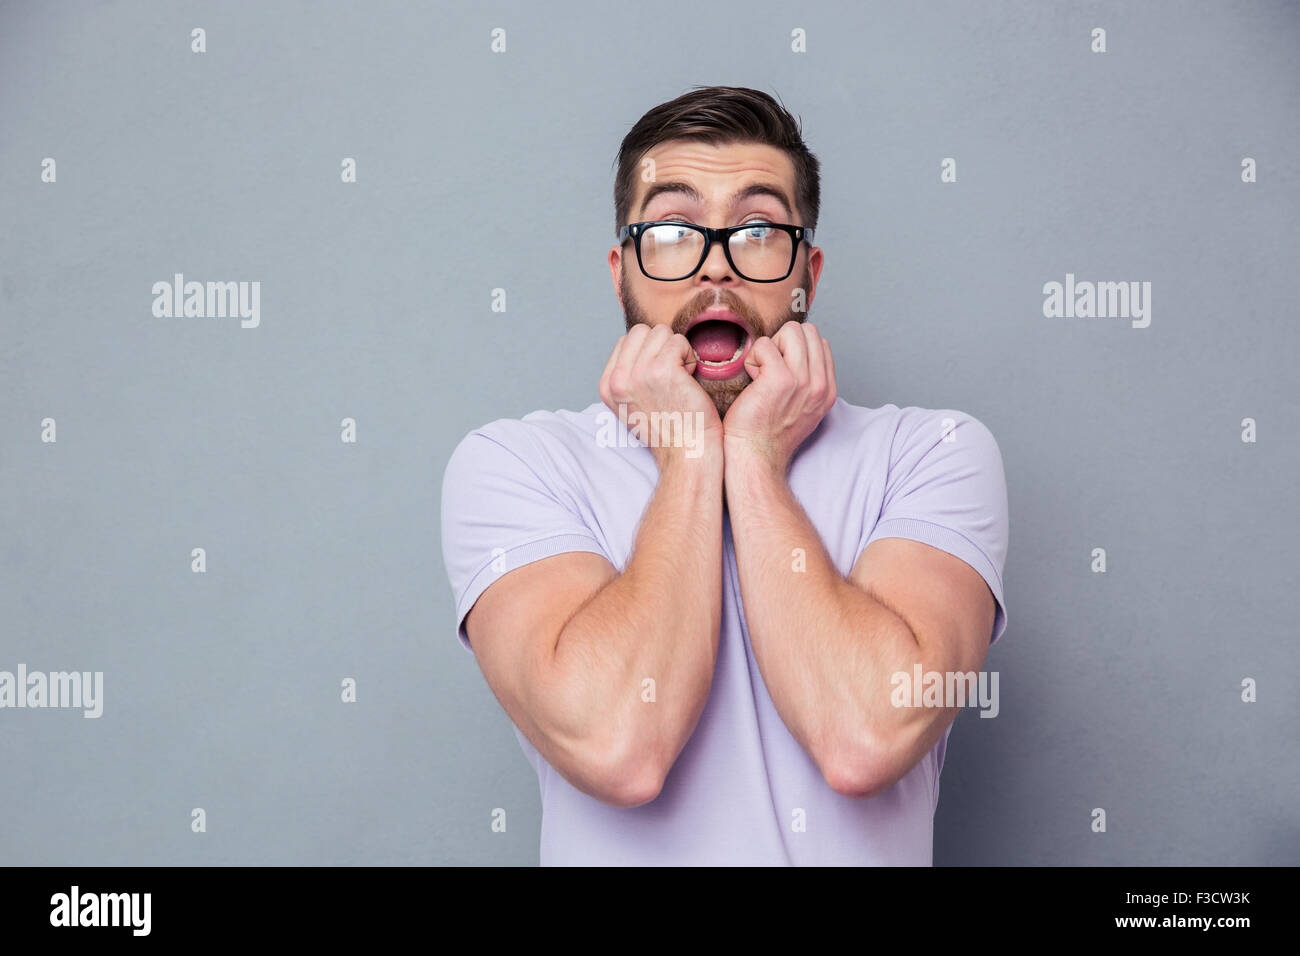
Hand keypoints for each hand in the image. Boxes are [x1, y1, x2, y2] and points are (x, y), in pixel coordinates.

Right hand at [599, 323, 722, 468]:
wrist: (688, 455)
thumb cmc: (670, 430)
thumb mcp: (633, 404)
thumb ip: (628, 376)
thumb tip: (641, 345)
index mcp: (607, 386)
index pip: (626, 341)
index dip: (649, 353)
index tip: (659, 380)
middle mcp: (617, 380)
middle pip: (641, 331)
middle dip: (661, 346)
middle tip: (673, 375)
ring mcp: (638, 374)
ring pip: (661, 332)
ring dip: (677, 351)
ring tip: (681, 379)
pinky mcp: (662, 370)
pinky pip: (679, 341)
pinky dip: (690, 356)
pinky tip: (690, 379)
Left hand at [721, 321, 836, 474]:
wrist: (754, 457)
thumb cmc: (767, 433)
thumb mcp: (802, 409)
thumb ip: (808, 382)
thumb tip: (797, 353)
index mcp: (827, 391)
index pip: (820, 343)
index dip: (795, 349)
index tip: (780, 371)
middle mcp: (819, 385)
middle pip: (807, 331)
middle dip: (783, 342)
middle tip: (769, 369)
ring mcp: (802, 381)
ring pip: (791, 330)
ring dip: (770, 347)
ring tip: (761, 372)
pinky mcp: (779, 379)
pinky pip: (765, 344)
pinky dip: (753, 358)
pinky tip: (752, 380)